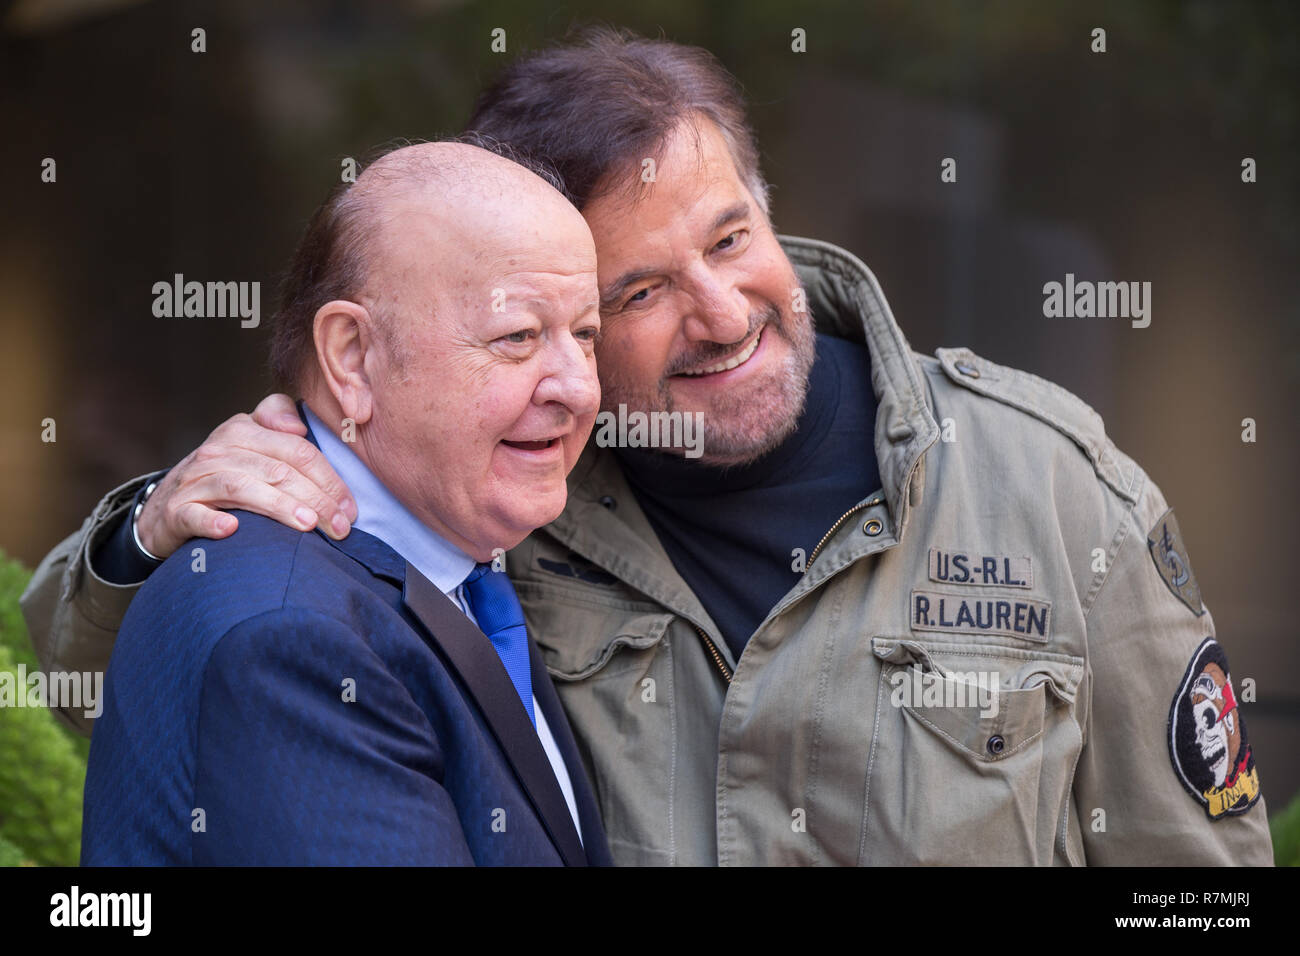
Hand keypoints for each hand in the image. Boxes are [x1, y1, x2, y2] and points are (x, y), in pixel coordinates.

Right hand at [135, 394, 356, 557]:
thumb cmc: (224, 476)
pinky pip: (194, 513)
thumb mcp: (251, 443)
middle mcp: (218, 451)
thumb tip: (300, 426)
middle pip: (277, 470)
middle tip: (340, 526)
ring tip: (308, 526)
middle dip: (315, 499)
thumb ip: (278, 420)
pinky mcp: (175, 510)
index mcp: (243, 431)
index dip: (329, 478)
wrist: (165, 508)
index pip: (297, 450)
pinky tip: (232, 529)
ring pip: (241, 488)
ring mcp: (194, 480)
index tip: (349, 508)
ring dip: (278, 506)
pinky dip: (212, 521)